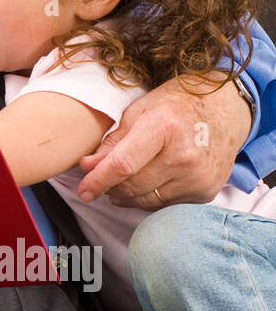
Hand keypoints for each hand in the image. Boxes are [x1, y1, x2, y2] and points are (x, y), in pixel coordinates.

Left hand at [77, 76, 247, 208]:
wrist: (226, 109)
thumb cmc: (177, 104)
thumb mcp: (140, 111)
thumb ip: (113, 142)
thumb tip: (87, 166)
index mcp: (164, 127)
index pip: (123, 165)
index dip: (98, 180)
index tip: (84, 191)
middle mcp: (185, 155)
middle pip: (132, 186)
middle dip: (110, 187)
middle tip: (103, 180)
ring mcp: (198, 176)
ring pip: (146, 201)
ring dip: (127, 196)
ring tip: (123, 181)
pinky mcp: (206, 192)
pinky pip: (165, 205)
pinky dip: (149, 198)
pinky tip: (149, 182)